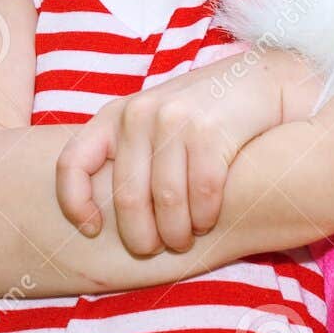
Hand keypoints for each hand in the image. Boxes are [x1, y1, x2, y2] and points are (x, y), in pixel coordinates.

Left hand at [55, 50, 307, 254]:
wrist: (260, 82)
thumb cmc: (201, 115)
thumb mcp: (153, 122)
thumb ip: (128, 155)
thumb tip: (95, 217)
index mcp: (116, 114)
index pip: (73, 163)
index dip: (75, 204)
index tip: (93, 229)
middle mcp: (139, 113)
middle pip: (126, 197)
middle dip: (140, 236)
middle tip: (154, 250)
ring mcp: (174, 119)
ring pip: (166, 201)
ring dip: (177, 233)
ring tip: (184, 240)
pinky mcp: (210, 129)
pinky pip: (202, 193)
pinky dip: (205, 216)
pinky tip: (209, 219)